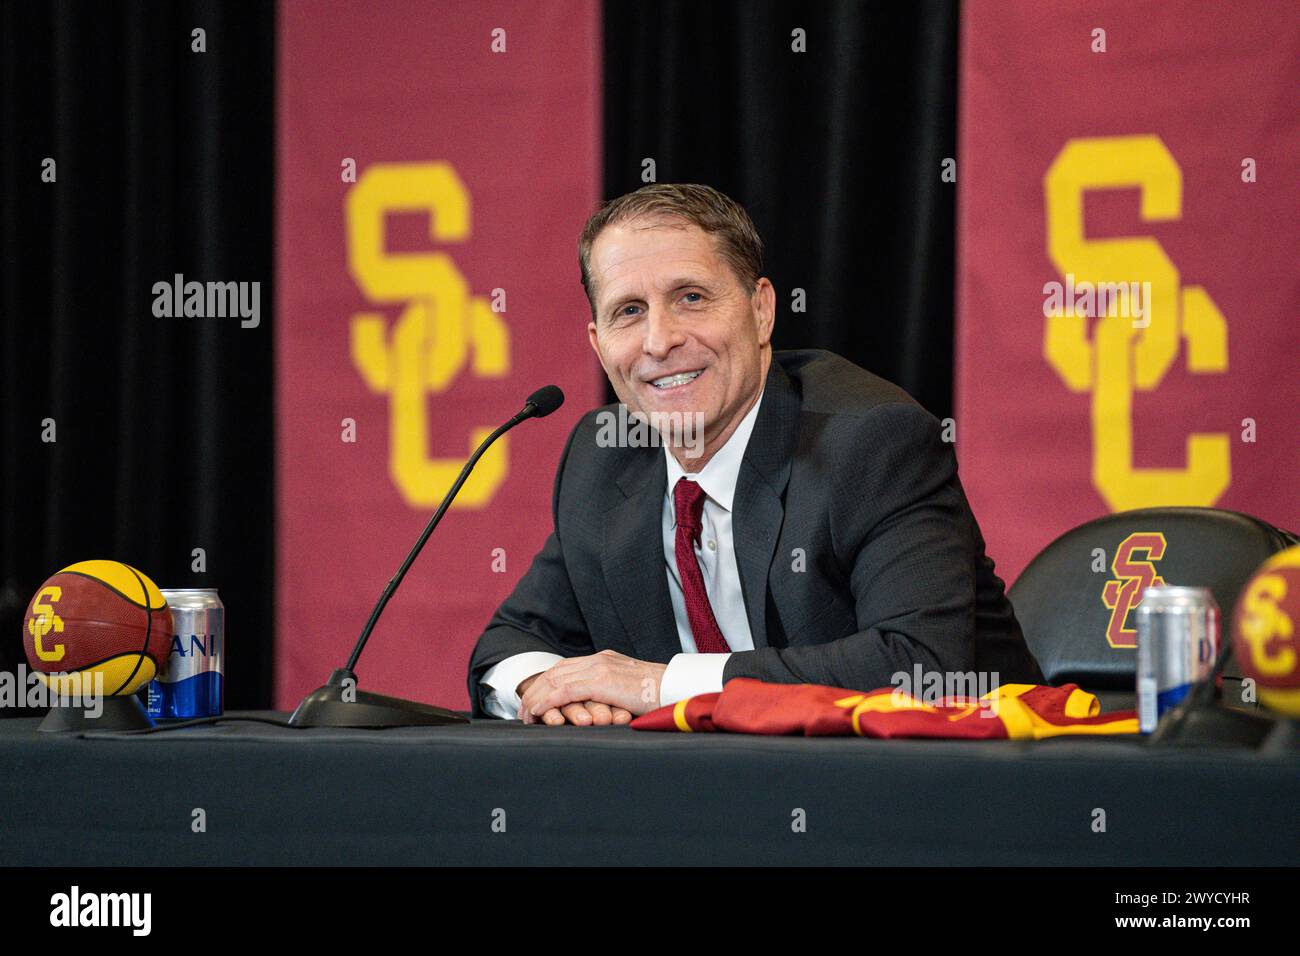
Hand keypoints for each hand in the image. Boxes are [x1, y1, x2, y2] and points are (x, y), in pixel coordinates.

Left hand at [517, 650, 666, 723]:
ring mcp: (599, 668)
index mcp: (606, 660)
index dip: (548, 683)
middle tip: (523, 710)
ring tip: (525, 715)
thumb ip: (613, 694)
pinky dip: (545, 702)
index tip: (536, 700)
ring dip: (535, 698)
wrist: (679, 689)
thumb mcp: (631, 691)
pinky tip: (536, 713)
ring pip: (555, 680)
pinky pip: (563, 691)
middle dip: (536, 690)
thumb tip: (602, 709)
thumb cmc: (661, 695)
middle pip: (556, 671)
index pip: (567, 667)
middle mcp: (599, 659)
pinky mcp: (601, 681)